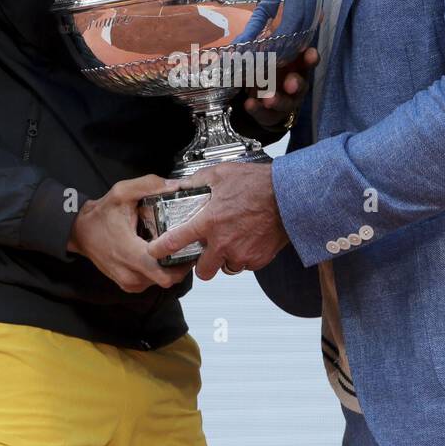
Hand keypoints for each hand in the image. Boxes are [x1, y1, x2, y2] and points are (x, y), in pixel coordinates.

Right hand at [67, 174, 194, 293]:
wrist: (80, 232)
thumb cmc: (101, 215)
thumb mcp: (122, 192)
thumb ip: (149, 185)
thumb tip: (176, 186)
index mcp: (131, 254)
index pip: (166, 272)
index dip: (183, 259)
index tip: (191, 243)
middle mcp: (131, 274)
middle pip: (169, 279)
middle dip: (182, 265)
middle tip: (188, 245)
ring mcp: (129, 283)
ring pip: (163, 282)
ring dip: (172, 268)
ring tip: (176, 248)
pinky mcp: (129, 286)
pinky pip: (152, 282)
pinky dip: (160, 271)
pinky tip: (162, 255)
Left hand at [146, 163, 288, 279]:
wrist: (289, 195)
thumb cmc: (257, 184)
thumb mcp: (221, 174)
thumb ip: (198, 181)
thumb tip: (184, 184)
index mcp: (209, 222)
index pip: (175, 241)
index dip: (160, 249)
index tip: (155, 252)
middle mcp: (222, 242)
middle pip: (203, 271)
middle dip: (202, 265)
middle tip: (207, 253)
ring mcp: (241, 254)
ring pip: (226, 268)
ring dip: (225, 260)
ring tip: (232, 242)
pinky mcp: (258, 259)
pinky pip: (246, 265)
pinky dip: (245, 257)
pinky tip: (249, 240)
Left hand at [243, 44, 318, 129]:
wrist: (262, 102)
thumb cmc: (269, 72)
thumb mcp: (268, 58)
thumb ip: (264, 48)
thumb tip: (250, 32)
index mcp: (297, 68)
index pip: (308, 62)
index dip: (311, 59)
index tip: (311, 54)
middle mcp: (295, 86)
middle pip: (301, 85)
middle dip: (296, 83)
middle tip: (290, 83)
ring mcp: (285, 103)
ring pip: (285, 103)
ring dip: (277, 100)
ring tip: (267, 98)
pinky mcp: (271, 115)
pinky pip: (265, 114)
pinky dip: (257, 109)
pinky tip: (249, 104)